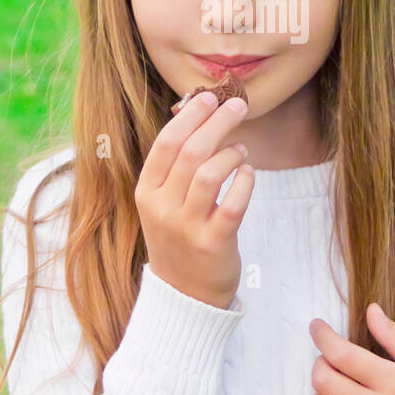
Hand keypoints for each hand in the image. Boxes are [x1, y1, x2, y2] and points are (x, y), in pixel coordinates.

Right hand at [134, 90, 253, 309]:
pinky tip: (248, 173)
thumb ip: (176, 167)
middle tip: (238, 106)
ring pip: (210, 173)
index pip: (166, 143)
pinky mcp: (213, 243)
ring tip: (241, 149)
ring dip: (231, 152)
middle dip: (217, 122)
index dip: (190, 116)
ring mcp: (186, 227)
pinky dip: (244, 181)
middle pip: (191, 152)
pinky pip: (233, 204)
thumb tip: (200, 117)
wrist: (184, 296)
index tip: (210, 97)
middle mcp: (162, 208)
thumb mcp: (163, 203)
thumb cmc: (179, 238)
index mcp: (146, 192)